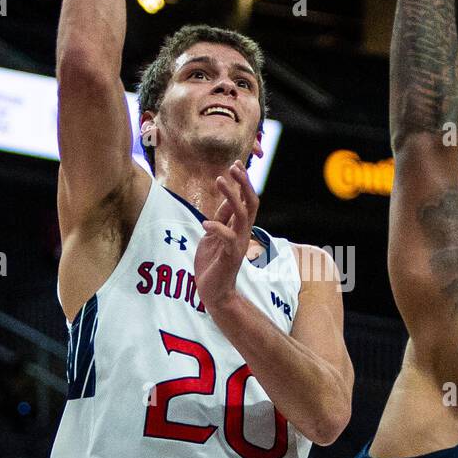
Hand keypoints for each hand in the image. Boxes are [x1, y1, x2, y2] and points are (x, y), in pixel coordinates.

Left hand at [194, 162, 258, 312]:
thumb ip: (221, 219)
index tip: (235, 164)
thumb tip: (225, 200)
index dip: (242, 182)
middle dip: (243, 183)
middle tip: (234, 166)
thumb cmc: (213, 264)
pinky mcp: (231, 256)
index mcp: (239, 228)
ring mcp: (238, 244)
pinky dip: (217, 228)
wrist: (214, 292)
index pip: (246, 200)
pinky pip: (228, 237)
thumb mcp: (213, 236)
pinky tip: (205, 223)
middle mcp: (243, 233)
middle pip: (251, 203)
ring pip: (242, 215)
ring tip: (219, 180)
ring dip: (231, 196)